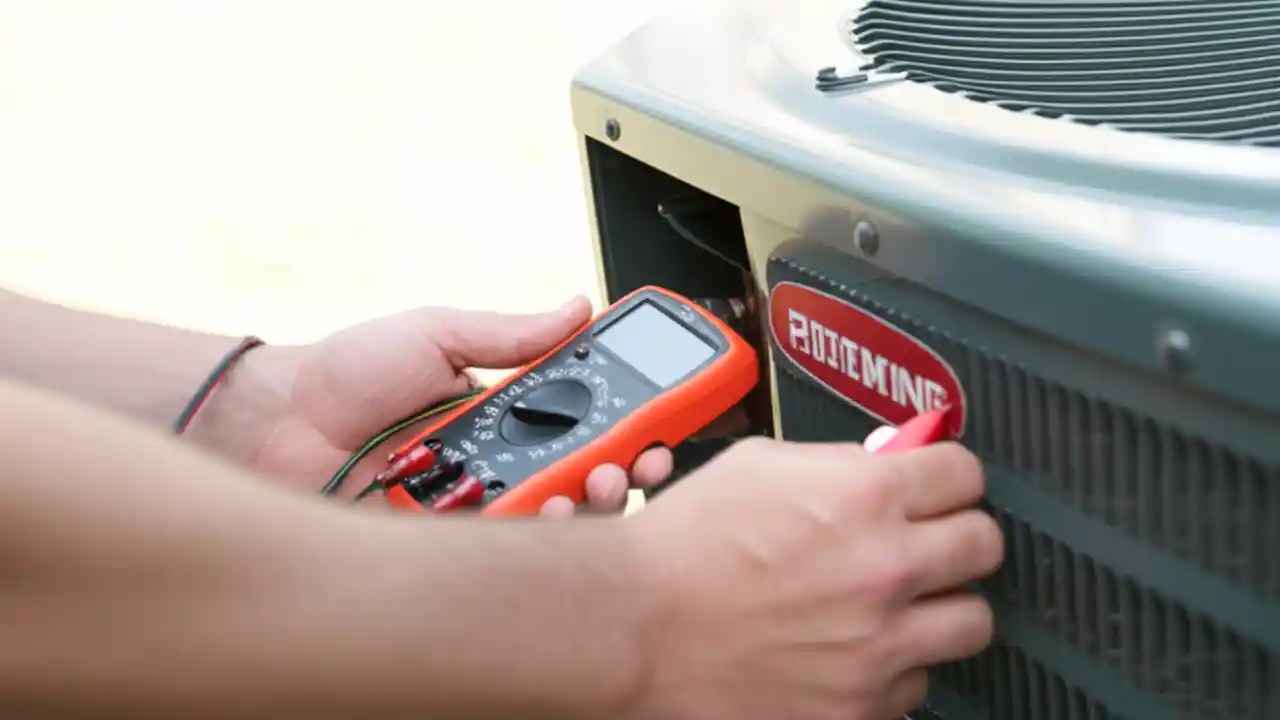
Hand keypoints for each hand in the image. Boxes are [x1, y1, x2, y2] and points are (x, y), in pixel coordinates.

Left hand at [190, 296, 671, 513]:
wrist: (278, 419)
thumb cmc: (347, 373)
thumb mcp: (437, 333)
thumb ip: (510, 333)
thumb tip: (576, 306)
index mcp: (505, 414)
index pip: (584, 425)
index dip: (628, 431)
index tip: (660, 428)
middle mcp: (498, 463)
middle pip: (580, 478)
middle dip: (622, 473)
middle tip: (637, 463)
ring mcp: (475, 506)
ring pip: (551, 520)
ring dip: (585, 507)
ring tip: (592, 486)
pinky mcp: (444, 544)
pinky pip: (500, 550)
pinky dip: (529, 538)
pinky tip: (541, 516)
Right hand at [620, 438, 1001, 719]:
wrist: (634, 624)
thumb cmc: (683, 544)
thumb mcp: (760, 465)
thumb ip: (837, 463)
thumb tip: (885, 463)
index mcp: (864, 496)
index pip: (964, 473)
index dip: (948, 475)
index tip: (940, 485)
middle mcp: (885, 570)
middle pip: (986, 546)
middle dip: (960, 537)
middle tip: (931, 541)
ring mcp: (878, 646)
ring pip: (970, 624)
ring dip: (939, 610)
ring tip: (895, 606)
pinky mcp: (860, 706)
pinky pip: (915, 686)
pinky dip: (892, 669)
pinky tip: (852, 652)